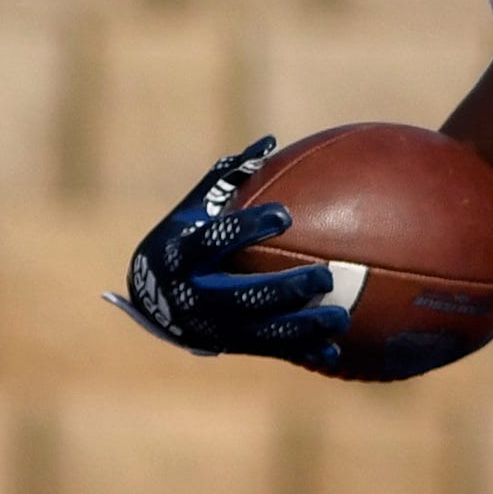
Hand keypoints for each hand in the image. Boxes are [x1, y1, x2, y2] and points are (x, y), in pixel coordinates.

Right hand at [113, 139, 353, 370]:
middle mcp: (196, 294)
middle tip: (324, 277)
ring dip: (303, 326)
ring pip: (262, 331)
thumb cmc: (180, 242)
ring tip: (341, 317)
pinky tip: (335, 352)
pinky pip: (270, 351)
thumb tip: (270, 141)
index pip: (215, 240)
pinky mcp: (230, 346)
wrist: (151, 302)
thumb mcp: (192, 209)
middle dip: (286, 289)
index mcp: (183, 253)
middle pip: (244, 295)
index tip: (285, 216)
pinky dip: (302, 352)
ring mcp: (214, 326)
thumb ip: (227, 177)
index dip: (248, 228)